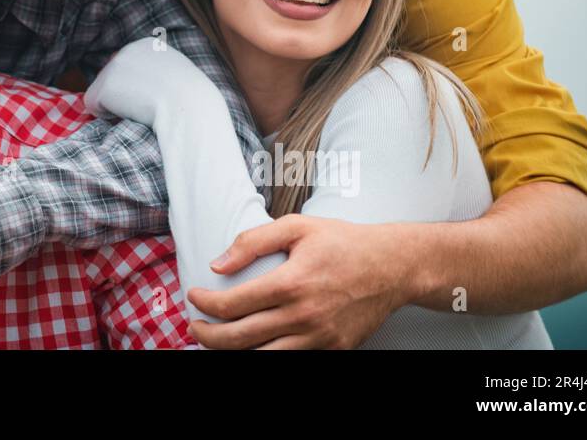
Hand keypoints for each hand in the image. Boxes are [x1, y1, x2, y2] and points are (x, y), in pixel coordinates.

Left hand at [84, 38, 222, 129]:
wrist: (189, 109)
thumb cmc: (191, 102)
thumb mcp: (179, 78)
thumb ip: (158, 76)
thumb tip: (139, 91)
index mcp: (149, 45)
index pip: (130, 71)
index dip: (140, 90)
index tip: (160, 97)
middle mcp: (128, 50)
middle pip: (114, 81)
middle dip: (127, 97)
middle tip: (152, 106)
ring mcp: (114, 66)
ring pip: (104, 95)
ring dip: (119, 108)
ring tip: (144, 110)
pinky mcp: (104, 86)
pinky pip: (95, 109)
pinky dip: (109, 117)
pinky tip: (132, 114)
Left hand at [187, 215, 409, 348]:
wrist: (393, 266)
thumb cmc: (343, 242)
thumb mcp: (296, 226)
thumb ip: (252, 242)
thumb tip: (217, 265)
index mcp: (291, 282)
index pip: (233, 304)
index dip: (205, 304)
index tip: (193, 297)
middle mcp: (303, 315)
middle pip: (240, 339)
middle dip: (207, 336)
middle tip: (194, 327)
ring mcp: (319, 337)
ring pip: (263, 358)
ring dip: (233, 353)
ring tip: (217, 342)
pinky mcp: (333, 349)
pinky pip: (292, 361)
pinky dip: (267, 356)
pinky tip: (253, 346)